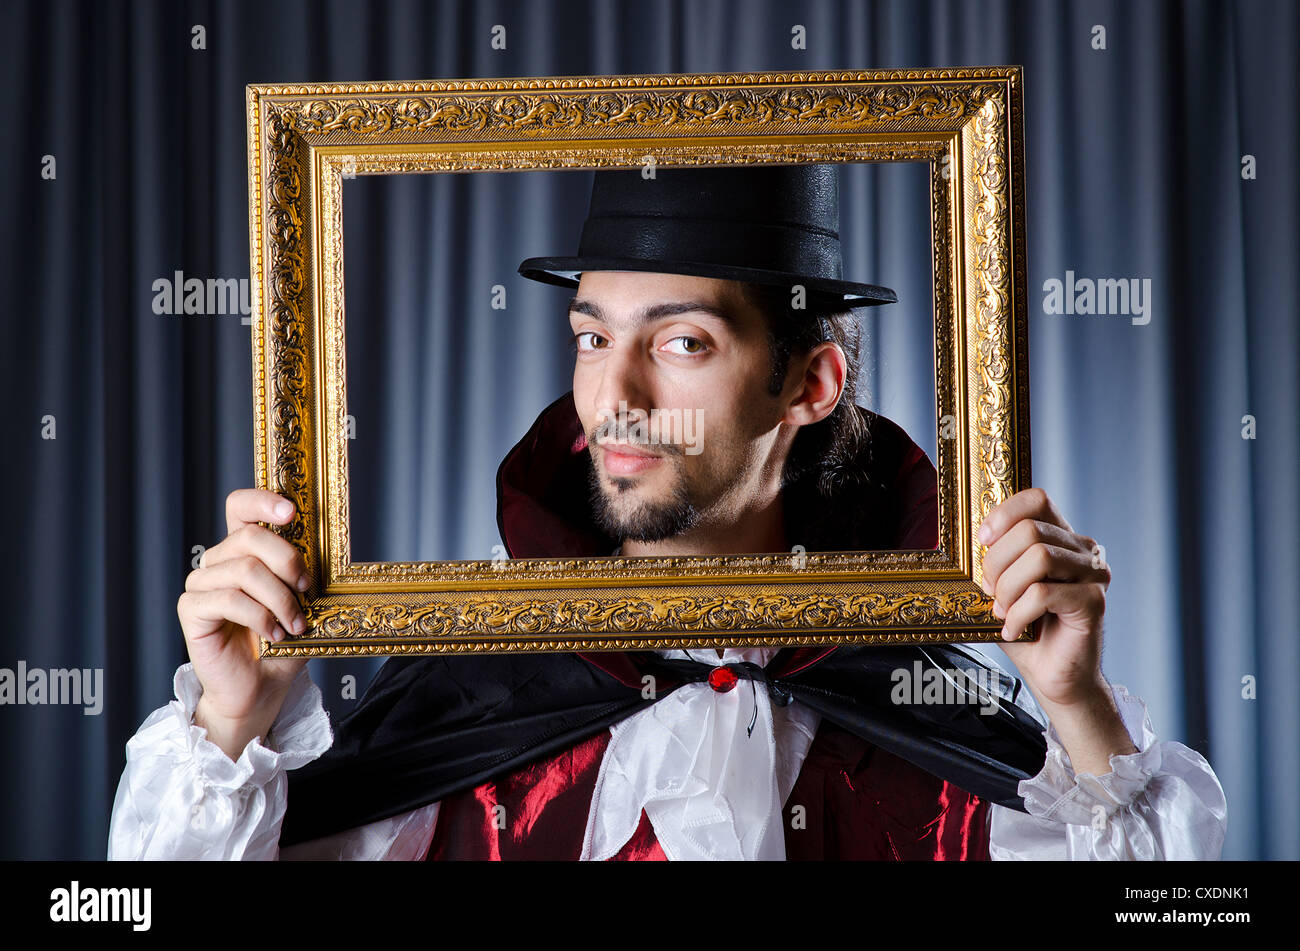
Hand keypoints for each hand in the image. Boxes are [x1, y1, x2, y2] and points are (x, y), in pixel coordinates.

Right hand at [177, 489, 310, 758]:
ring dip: (280, 599)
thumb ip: (303, 573)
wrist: (262, 689)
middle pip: (250, 537)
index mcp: (243, 551)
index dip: (263, 501)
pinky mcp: (192, 610)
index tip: (292, 512)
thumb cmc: (283, 643)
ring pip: (245, 570)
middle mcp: (219, 561)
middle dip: (288, 561)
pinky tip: (274, 634)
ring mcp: (202, 584)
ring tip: (296, 623)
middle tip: (307, 590)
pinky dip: (260, 616)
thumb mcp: (303, 602)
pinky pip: (230, 599)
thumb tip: (321, 547)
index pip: (241, 507)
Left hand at [979, 488, 1135, 773]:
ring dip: (1008, 587)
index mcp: (1062, 538)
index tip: (981, 540)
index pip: (1037, 499)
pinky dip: (1019, 612)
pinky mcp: (1094, 602)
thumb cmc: (1026, 629)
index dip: (1004, 513)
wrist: (1053, 676)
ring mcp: (1094, 574)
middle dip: (997, 562)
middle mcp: (1084, 550)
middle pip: (1031, 530)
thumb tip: (964, 544)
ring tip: (1001, 610)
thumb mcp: (1001, 588)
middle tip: (989, 591)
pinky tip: (1012, 627)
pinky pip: (1044, 593)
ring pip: (1039, 557)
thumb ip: (992, 562)